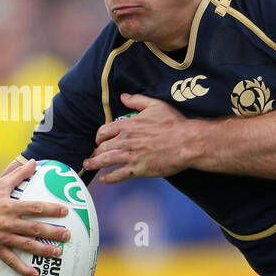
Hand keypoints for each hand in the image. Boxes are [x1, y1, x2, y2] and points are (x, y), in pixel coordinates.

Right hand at [0, 159, 69, 275]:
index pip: (34, 207)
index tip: (66, 211)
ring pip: (25, 245)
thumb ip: (18, 175)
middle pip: (34, 228)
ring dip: (43, 250)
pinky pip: (10, 260)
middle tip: (68, 235)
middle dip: (52, 232)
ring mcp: (0, 237)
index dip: (51, 209)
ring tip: (58, 253)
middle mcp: (6, 222)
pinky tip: (35, 274)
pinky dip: (22, 268)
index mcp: (9, 206)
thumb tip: (33, 162)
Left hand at [83, 92, 201, 182]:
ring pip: (105, 160)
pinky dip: (109, 178)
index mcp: (128, 125)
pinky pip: (118, 175)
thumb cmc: (173, 124)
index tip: (99, 140)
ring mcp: (131, 155)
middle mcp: (125, 140)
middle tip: (93, 155)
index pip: (104, 131)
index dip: (99, 136)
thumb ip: (137, 100)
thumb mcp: (155, 105)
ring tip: (89, 165)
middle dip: (96, 151)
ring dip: (95, 163)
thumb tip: (124, 97)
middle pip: (102, 147)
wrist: (186, 142)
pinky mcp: (138, 168)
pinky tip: (104, 179)